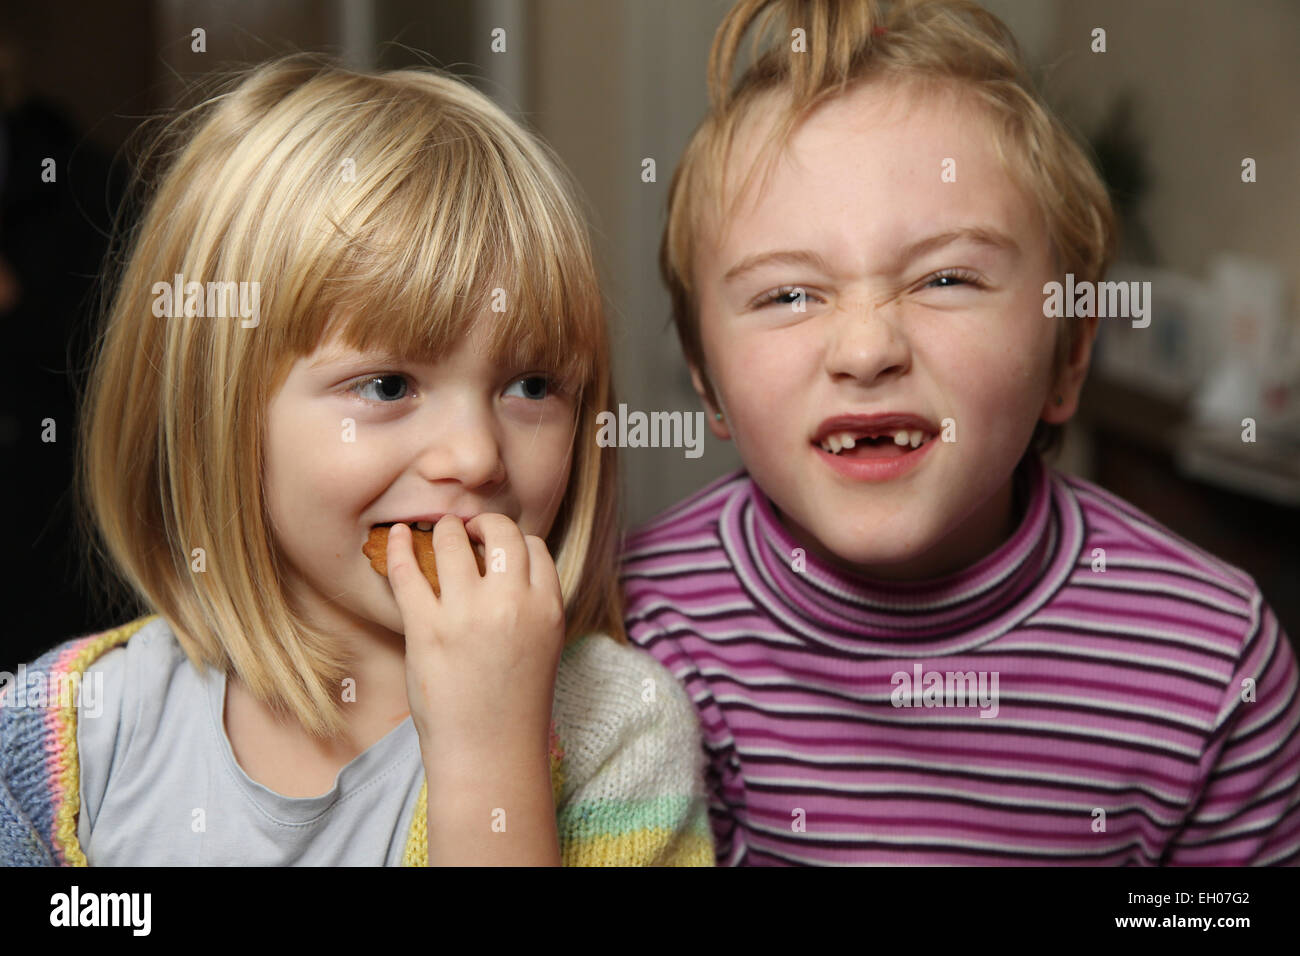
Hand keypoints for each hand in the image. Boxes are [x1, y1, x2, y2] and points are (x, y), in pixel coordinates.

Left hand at [385, 514, 564, 767]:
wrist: (490, 752)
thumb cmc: (515, 705)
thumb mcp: (544, 647)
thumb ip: (533, 606)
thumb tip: (507, 569)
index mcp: (547, 608)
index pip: (534, 547)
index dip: (514, 540)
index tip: (497, 546)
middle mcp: (512, 603)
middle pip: (501, 531)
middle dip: (483, 522)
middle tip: (468, 528)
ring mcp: (467, 615)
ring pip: (453, 540)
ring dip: (443, 530)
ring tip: (436, 533)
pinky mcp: (426, 629)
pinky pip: (407, 571)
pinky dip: (397, 547)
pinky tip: (394, 535)